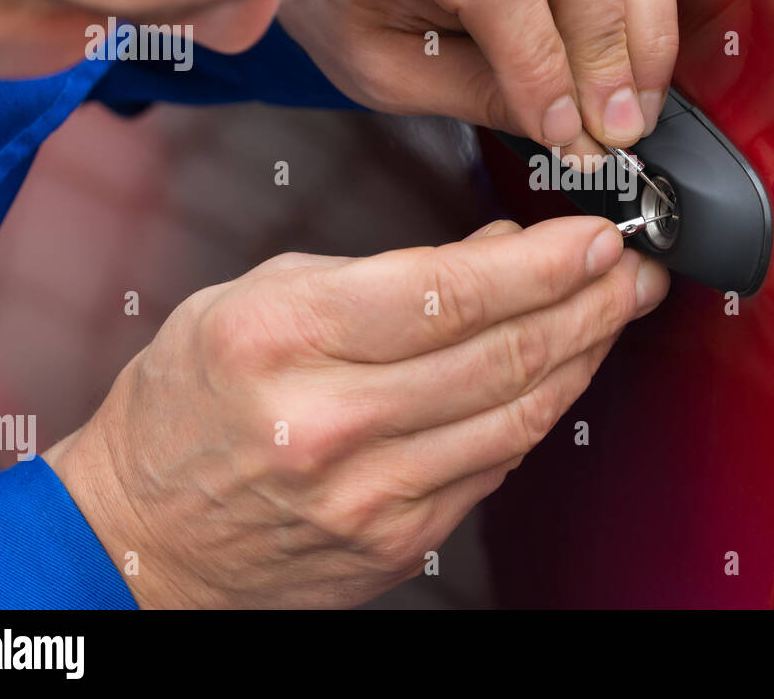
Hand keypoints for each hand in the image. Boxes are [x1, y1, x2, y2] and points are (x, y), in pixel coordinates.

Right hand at [45, 217, 668, 607]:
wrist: (141, 535)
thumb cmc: (189, 404)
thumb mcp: (261, 297)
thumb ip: (385, 273)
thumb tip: (497, 252)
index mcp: (286, 338)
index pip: (450, 291)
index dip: (545, 261)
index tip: (595, 235)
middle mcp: (330, 421)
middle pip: (502, 353)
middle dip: (588, 302)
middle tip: (631, 269)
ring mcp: (369, 492)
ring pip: (518, 414)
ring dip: (583, 355)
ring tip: (616, 311)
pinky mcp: (396, 538)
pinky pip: (497, 464)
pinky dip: (540, 411)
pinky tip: (563, 372)